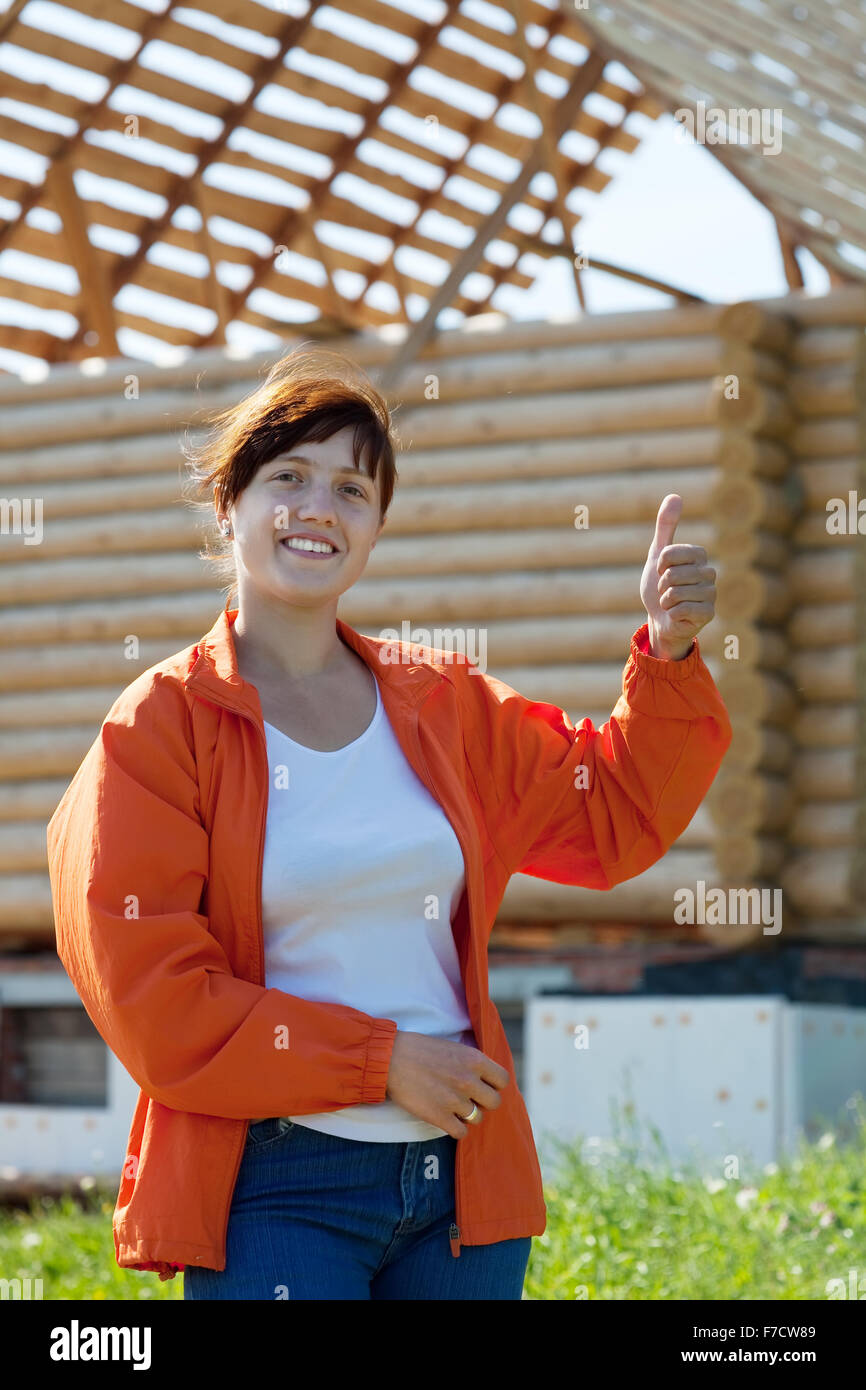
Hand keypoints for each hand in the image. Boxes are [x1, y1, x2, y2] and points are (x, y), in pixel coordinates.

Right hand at [385, 1031, 509, 1138]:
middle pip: (494, 1102)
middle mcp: (469, 1080)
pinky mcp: (440, 1117)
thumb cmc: (419, 1050)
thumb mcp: (453, 1047)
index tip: (483, 1085)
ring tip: (453, 1107)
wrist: (390, 1059)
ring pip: (478, 1118)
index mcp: (474, 1059)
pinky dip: (455, 1128)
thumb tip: (485, 1077)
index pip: (502, 1080)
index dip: (493, 1085)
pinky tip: (446, 1119)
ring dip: (467, 1115)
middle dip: (482, 1102)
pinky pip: (461, 1132)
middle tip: (468, 1098)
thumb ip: (471, 1062)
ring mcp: (455, 1100)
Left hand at [639, 493, 715, 659]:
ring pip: (676, 592)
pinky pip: (682, 608)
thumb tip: (675, 495)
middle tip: (666, 591)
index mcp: (699, 556)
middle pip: (672, 574)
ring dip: (665, 600)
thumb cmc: (659, 587)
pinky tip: (678, 615)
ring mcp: (711, 594)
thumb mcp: (658, 554)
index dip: (659, 565)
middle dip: (661, 585)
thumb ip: (666, 526)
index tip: (661, 571)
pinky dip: (672, 613)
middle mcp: (709, 573)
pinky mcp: (708, 613)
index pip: (670, 553)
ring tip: (671, 603)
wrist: (660, 620)